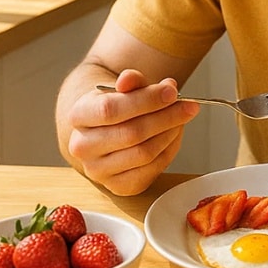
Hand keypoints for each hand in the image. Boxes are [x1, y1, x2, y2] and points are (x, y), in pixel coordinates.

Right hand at [64, 69, 200, 195]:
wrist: (107, 129)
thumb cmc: (119, 105)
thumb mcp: (124, 87)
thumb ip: (135, 81)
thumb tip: (154, 84)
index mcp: (79, 116)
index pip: (111, 109)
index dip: (146, 100)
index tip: (172, 92)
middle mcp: (82, 147)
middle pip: (131, 133)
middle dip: (166, 118)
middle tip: (189, 106)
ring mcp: (98, 170)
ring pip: (144, 153)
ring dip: (170, 133)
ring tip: (182, 118)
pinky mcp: (118, 186)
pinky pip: (151, 170)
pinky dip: (169, 151)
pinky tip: (173, 135)